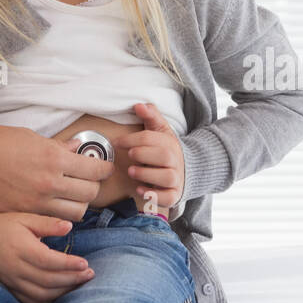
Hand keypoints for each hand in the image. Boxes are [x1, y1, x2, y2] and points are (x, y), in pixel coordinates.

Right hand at [0, 123, 114, 223]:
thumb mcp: (30, 137)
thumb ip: (57, 147)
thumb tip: (75, 148)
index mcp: (54, 158)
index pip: (94, 170)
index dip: (103, 169)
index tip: (103, 167)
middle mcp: (49, 183)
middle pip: (90, 195)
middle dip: (93, 187)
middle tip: (88, 181)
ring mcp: (36, 202)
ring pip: (75, 214)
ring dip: (78, 205)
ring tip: (71, 196)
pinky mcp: (23, 214)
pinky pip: (53, 222)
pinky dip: (59, 217)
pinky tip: (54, 207)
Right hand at [0, 211, 94, 302]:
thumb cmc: (1, 224)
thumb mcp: (23, 217)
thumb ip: (47, 223)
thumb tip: (69, 227)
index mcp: (21, 248)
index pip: (50, 261)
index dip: (69, 264)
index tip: (86, 263)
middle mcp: (17, 268)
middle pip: (49, 280)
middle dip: (72, 279)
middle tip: (90, 274)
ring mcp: (12, 280)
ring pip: (42, 293)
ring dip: (63, 291)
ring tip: (79, 282)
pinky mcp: (10, 287)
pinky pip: (31, 300)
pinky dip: (48, 299)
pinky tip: (59, 292)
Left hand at [114, 102, 185, 216]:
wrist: (184, 169)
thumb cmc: (165, 149)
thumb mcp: (159, 130)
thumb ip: (150, 117)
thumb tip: (139, 105)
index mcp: (170, 143)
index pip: (151, 138)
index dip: (132, 139)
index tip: (117, 142)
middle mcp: (175, 161)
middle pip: (164, 156)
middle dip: (143, 154)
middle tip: (129, 155)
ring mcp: (176, 178)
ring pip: (168, 177)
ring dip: (147, 174)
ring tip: (132, 171)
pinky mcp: (174, 194)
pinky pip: (168, 197)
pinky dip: (154, 195)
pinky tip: (141, 189)